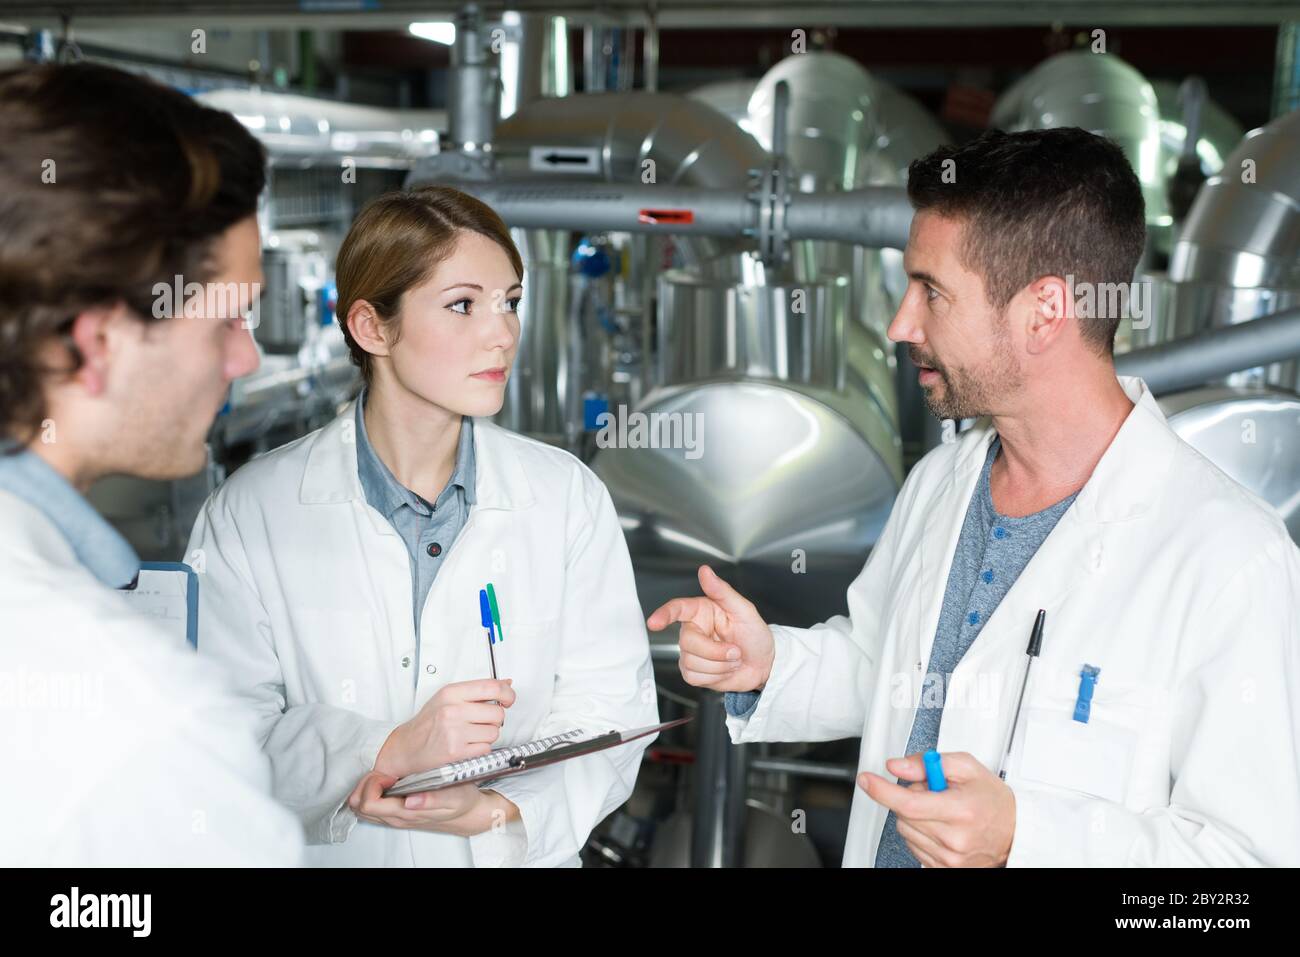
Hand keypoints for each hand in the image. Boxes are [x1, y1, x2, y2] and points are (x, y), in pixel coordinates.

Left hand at [347, 772, 519, 836]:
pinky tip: (387, 781)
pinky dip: (371, 791)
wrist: (466, 812)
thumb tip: (410, 801)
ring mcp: (393, 817)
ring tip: (385, 776)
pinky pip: (370, 806)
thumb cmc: (460, 801)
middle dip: (365, 785)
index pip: (369, 804)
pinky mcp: (394, 813)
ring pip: (361, 807)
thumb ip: (432, 800)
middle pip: (359, 806)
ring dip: (367, 788)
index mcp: (406, 813)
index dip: (372, 785)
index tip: (389, 775)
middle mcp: (395, 818)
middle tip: (384, 774)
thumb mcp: (453, 797)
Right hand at [374, 678, 515, 779]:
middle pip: (497, 713)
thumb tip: (507, 684)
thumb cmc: (428, 723)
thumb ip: (477, 691)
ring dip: (487, 736)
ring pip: (494, 732)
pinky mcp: (456, 751)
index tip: (508, 700)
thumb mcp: (448, 698)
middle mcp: (453, 709)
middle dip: (494, 720)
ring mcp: (454, 731)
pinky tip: (467, 746)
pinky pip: (486, 748)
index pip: (492, 687)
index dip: (508, 694)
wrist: (406, 748)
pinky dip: (480, 749)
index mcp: (452, 692)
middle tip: (480, 722)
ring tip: (470, 735)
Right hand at [646, 564, 774, 692]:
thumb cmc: (755, 635)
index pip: (677, 609)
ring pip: (691, 662)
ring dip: (719, 665)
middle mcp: (693, 631)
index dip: (664, 615)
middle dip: (716, 652)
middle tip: (736, 651)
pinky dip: (714, 677)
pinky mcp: (693, 672)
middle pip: (688, 643)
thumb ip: (722, 591)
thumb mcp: (744, 610)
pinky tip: (724, 670)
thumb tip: (705, 571)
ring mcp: (691, 653)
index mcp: (702, 612)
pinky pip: (693, 677)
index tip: (654, 622)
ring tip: (732, 659)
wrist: (764, 665)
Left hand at [858, 751, 1015, 866]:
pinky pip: (914, 846)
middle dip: (909, 798)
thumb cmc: (993, 799)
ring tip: (940, 810)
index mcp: (960, 810)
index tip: (866, 780)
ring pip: (906, 830)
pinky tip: (940, 827)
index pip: (909, 803)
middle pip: (904, 815)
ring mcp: (949, 858)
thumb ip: (929, 762)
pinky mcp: (945, 868)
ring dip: (914, 817)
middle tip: (933, 792)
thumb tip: (897, 766)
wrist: (1015, 832)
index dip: (882, 790)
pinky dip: (920, 833)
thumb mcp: (967, 767)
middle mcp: (954, 838)